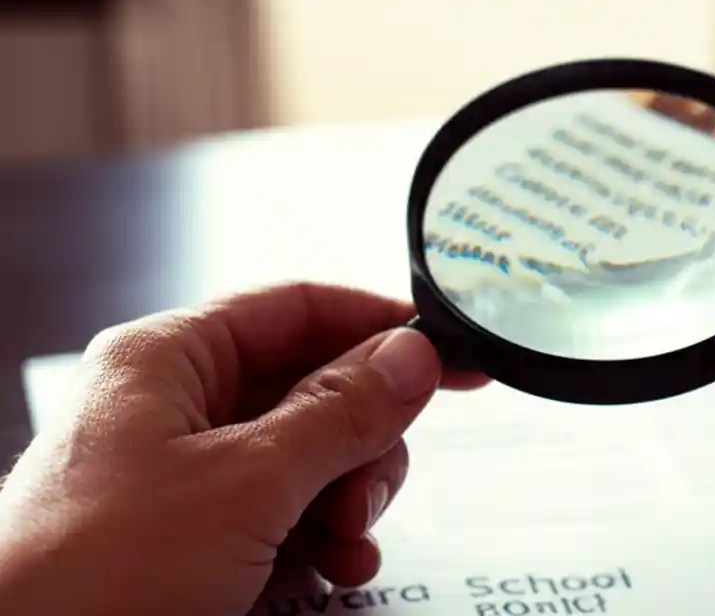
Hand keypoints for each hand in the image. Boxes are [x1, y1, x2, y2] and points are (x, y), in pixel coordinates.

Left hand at [0, 283, 486, 615]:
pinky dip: (322, 539)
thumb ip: (339, 413)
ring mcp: (189, 475)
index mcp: (171, 360)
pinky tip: (328, 567)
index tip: (451, 356)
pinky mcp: (198, 534)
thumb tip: (410, 357)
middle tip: (363, 485)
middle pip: (318, 388)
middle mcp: (179, 408)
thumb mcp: (245, 483)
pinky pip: (290, 512)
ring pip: (314, 457)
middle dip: (361, 443)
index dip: (381, 327)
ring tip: (337, 542)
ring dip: (346, 501)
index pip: (300, 308)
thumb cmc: (89, 579)